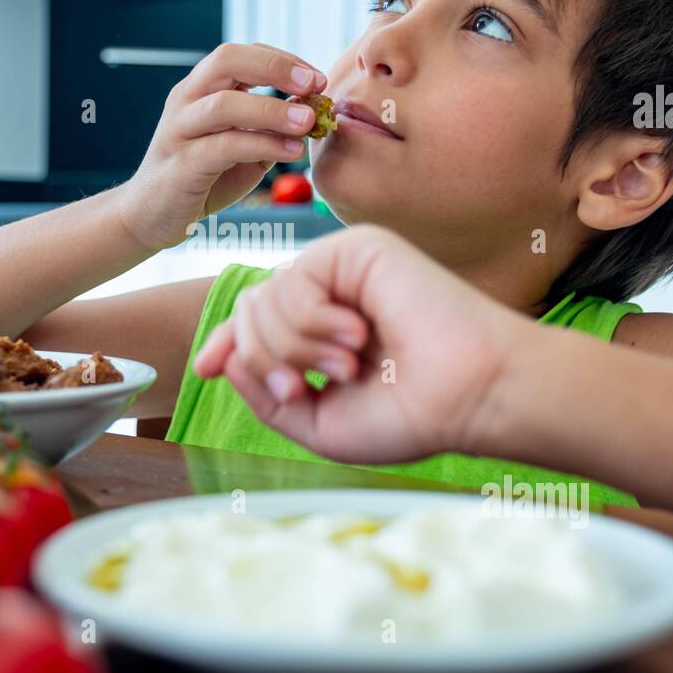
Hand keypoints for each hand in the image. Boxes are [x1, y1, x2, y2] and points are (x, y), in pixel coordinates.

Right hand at [115, 43, 325, 250]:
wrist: (150, 216)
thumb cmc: (200, 178)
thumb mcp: (240, 147)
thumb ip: (268, 129)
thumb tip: (312, 116)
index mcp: (199, 89)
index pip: (240, 54)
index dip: (281, 59)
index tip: (316, 78)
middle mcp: (186, 100)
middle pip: (227, 60)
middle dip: (275, 67)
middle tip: (314, 84)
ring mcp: (180, 130)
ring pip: (225, 103)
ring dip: (273, 109)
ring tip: (308, 121)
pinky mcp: (182, 164)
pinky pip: (225, 146)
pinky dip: (263, 145)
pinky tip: (291, 152)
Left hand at [192, 225, 531, 463]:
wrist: (469, 396)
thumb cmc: (409, 415)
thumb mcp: (318, 423)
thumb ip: (265, 396)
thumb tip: (226, 359)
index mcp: (325, 331)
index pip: (257, 323)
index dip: (227, 342)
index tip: (203, 368)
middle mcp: (331, 295)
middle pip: (251, 312)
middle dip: (262, 359)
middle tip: (303, 389)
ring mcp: (343, 270)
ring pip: (265, 300)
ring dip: (294, 346)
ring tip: (346, 367)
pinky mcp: (358, 248)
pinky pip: (292, 280)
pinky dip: (311, 319)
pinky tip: (356, 336)